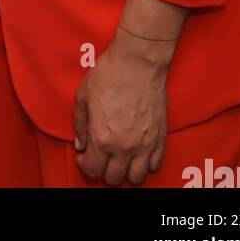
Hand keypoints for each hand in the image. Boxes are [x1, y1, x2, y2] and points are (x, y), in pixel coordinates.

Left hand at [72, 35, 170, 185]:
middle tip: (101, 156)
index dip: (85, 165)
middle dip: (103, 170)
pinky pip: (155, 166)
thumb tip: (81, 145)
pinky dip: (145, 164)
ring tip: (120, 157)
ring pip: (136, 178)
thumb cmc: (109, 74)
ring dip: (126, 171)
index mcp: (102, 138)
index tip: (85, 155)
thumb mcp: (83, 95)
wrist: (138, 62)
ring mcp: (145, 146)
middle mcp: (124, 148)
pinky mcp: (160, 139)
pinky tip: (137, 152)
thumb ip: (80, 124)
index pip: (93, 170)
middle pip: (114, 178)